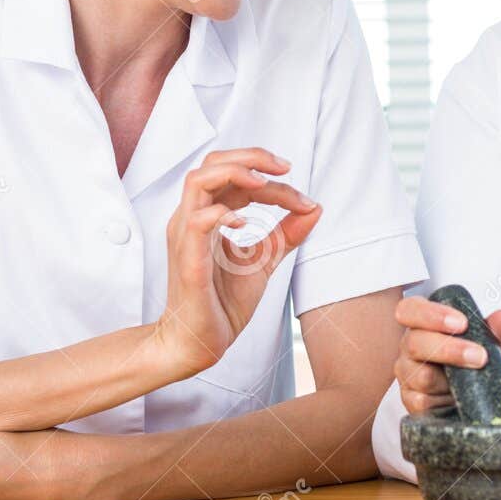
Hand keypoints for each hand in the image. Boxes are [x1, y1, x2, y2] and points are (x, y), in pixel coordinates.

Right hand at [157, 148, 321, 373]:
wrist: (200, 342)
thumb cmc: (222, 302)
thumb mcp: (263, 261)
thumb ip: (285, 235)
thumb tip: (314, 208)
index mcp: (208, 216)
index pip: (236, 177)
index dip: (271, 179)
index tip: (302, 199)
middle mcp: (192, 218)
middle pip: (212, 163)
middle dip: (251, 157)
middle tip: (284, 167)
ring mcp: (186, 236)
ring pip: (198, 181)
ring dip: (234, 173)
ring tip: (263, 183)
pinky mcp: (188, 259)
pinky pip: (196, 222)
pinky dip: (222, 214)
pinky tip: (244, 223)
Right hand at [392, 294, 500, 416]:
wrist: (485, 395)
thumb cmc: (481, 359)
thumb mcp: (494, 342)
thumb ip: (497, 329)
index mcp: (423, 323)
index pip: (410, 310)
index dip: (431, 314)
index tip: (462, 323)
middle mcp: (409, 346)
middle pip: (414, 342)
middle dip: (449, 349)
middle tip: (480, 355)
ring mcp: (408, 374)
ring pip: (420, 375)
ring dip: (449, 379)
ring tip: (473, 379)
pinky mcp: (411, 401)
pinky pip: (422, 401)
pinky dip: (444, 400)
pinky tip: (458, 397)